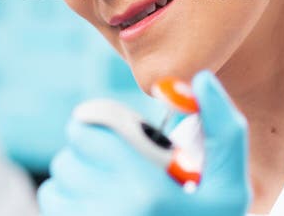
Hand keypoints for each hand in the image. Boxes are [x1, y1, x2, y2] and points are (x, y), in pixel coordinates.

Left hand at [38, 71, 250, 215]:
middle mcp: (111, 215)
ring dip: (76, 178)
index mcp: (146, 191)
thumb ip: (222, 126)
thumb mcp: (230, 183)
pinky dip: (68, 201)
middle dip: (89, 151)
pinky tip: (97, 205)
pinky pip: (53, 206)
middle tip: (112, 159)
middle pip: (68, 157)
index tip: (107, 128)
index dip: (94, 123)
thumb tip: (199, 79)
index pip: (85, 132)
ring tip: (106, 185)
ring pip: (56, 183)